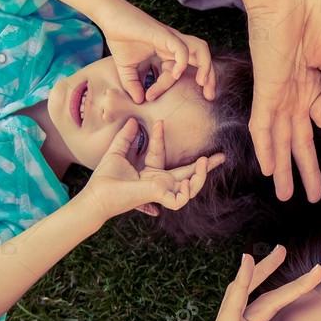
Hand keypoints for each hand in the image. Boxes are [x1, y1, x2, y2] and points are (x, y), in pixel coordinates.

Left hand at [75, 118, 223, 224]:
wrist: (97, 194)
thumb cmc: (105, 179)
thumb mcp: (117, 152)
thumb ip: (127, 137)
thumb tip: (133, 120)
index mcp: (150, 172)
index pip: (162, 153)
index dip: (161, 137)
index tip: (159, 122)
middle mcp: (159, 183)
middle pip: (189, 174)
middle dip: (207, 166)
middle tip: (222, 155)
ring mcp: (162, 192)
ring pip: (190, 187)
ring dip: (201, 176)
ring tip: (206, 161)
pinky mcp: (161, 198)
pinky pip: (181, 199)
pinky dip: (189, 191)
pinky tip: (190, 180)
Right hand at [94, 0, 215, 101]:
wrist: (111, 17)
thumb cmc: (120, 39)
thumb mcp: (127, 69)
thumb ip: (133, 84)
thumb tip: (138, 101)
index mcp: (168, 53)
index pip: (176, 74)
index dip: (164, 88)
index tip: (149, 97)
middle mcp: (174, 46)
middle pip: (202, 60)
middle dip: (210, 78)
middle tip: (210, 96)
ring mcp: (171, 39)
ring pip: (200, 50)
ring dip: (206, 67)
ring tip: (203, 83)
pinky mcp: (164, 34)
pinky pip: (182, 48)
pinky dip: (183, 61)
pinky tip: (176, 74)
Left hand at [245, 0, 320, 201]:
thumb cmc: (313, 11)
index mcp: (311, 83)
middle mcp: (293, 95)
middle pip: (299, 140)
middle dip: (304, 170)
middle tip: (309, 196)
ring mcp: (279, 94)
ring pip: (281, 140)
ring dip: (285, 169)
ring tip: (286, 196)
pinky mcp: (267, 89)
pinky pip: (263, 124)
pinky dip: (265, 147)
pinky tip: (268, 168)